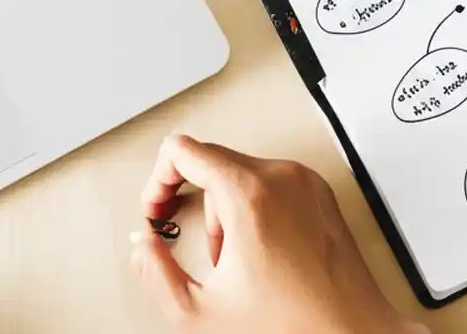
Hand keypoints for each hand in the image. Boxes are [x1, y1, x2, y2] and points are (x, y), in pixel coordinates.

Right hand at [132, 135, 427, 333]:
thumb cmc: (297, 326)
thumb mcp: (201, 311)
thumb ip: (156, 272)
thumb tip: (144, 245)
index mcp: (249, 194)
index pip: (182, 150)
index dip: (158, 179)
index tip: (157, 205)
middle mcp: (281, 178)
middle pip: (211, 159)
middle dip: (192, 200)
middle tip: (194, 240)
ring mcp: (306, 183)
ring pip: (242, 171)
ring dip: (226, 208)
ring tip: (235, 257)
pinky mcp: (321, 194)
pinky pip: (272, 182)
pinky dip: (256, 208)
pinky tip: (261, 250)